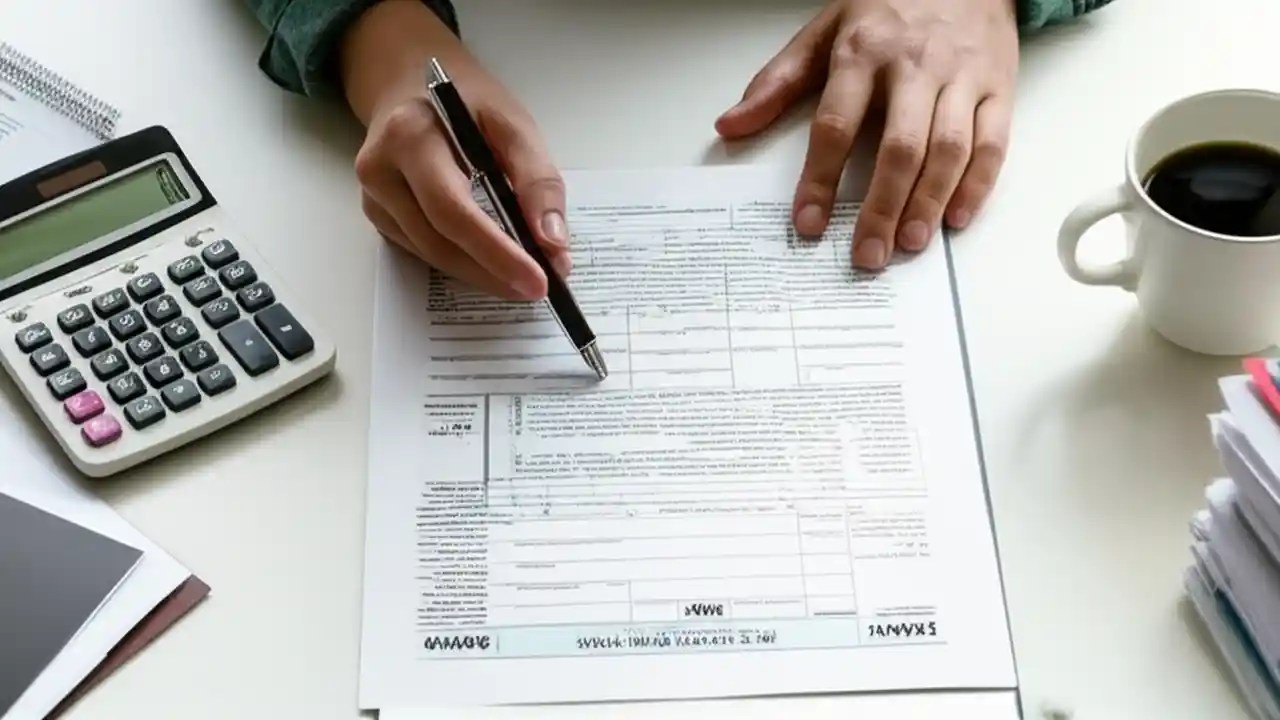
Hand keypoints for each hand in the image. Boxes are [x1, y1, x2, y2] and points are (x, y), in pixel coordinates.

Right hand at [339, 0, 569, 299]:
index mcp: (411, 136)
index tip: (537, 281)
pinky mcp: (378, 214)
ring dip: (480, 273)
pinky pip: (423, 250)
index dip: (496, 253)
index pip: (454, 210)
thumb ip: (537, 179)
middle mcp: (381, 170)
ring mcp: (374, 195)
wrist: (408, 80)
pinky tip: (490, 261)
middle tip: (536, 288)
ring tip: (521, 277)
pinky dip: (461, 261)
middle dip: (493, 271)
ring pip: (431, 254)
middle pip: (439, 241)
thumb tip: (552, 243)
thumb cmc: (465, 99)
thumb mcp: (511, 121)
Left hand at [716, 0, 1018, 268]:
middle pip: (899, 147)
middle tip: (867, 255)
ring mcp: (961, 76)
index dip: (820, 179)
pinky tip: (957, 218)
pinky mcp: (998, 86)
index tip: (809, 223)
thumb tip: (730, 126)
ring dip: (929, 203)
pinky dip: (978, 184)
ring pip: (948, 149)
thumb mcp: (825, 30)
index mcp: (863, 52)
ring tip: (909, 244)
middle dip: (881, 208)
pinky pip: (993, 141)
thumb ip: (777, 82)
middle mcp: (914, 65)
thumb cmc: (888, 4)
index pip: (835, 124)